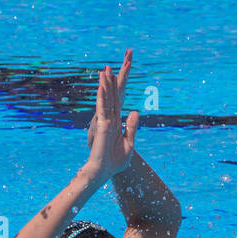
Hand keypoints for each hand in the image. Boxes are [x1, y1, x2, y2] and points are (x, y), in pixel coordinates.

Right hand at [85, 49, 138, 177]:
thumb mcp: (129, 142)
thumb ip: (131, 127)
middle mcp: (110, 119)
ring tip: (104, 70)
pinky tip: (102, 86)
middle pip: (111, 97)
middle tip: (107, 67)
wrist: (106, 171)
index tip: (115, 75)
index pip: (117, 102)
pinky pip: (102, 108)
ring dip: (105, 85)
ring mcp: (105, 121)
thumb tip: (134, 111)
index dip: (116, 89)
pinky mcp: (102, 125)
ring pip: (106, 99)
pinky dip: (102, 97)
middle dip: (109, 82)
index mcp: (116, 123)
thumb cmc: (115, 161)